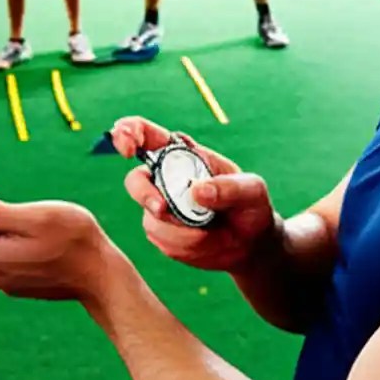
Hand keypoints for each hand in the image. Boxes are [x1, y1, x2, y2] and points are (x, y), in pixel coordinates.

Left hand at [0, 193, 117, 302]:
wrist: (101, 275)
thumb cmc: (73, 240)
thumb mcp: (34, 217)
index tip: (8, 202)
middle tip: (32, 218)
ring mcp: (2, 282)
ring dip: (12, 232)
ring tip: (42, 234)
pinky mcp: (16, 285)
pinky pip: (8, 256)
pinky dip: (22, 246)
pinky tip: (45, 248)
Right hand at [111, 116, 277, 271]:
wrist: (251, 243)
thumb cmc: (250, 206)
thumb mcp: (251, 191)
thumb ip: (228, 188)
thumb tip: (197, 191)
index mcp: (184, 154)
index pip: (146, 134)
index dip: (128, 133)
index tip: (128, 148)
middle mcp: (166, 178)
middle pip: (135, 180)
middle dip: (145, 196)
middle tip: (162, 209)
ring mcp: (161, 206)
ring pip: (152, 218)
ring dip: (184, 232)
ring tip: (214, 232)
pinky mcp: (162, 232)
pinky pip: (162, 240)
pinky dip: (186, 246)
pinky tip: (207, 242)